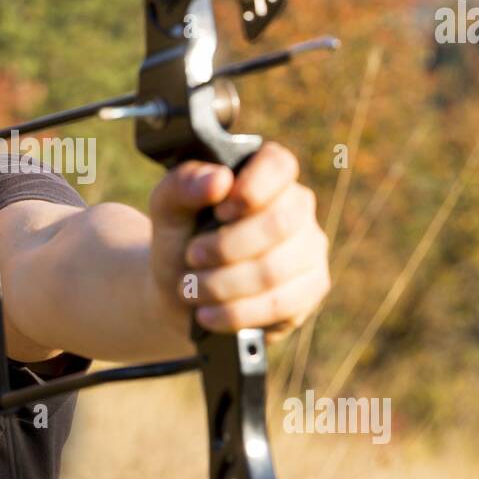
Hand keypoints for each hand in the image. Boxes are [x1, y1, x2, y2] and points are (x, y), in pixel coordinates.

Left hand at [148, 142, 329, 338]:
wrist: (181, 290)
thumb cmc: (181, 238)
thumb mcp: (168, 208)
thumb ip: (183, 185)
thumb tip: (219, 179)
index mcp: (266, 174)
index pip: (279, 164)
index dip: (252, 187)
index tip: (221, 209)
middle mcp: (297, 207)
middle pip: (278, 223)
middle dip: (226, 247)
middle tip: (192, 257)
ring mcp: (309, 248)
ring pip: (275, 269)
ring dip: (223, 284)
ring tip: (191, 289)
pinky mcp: (311, 289)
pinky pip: (282, 304)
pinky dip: (236, 313)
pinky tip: (208, 314)